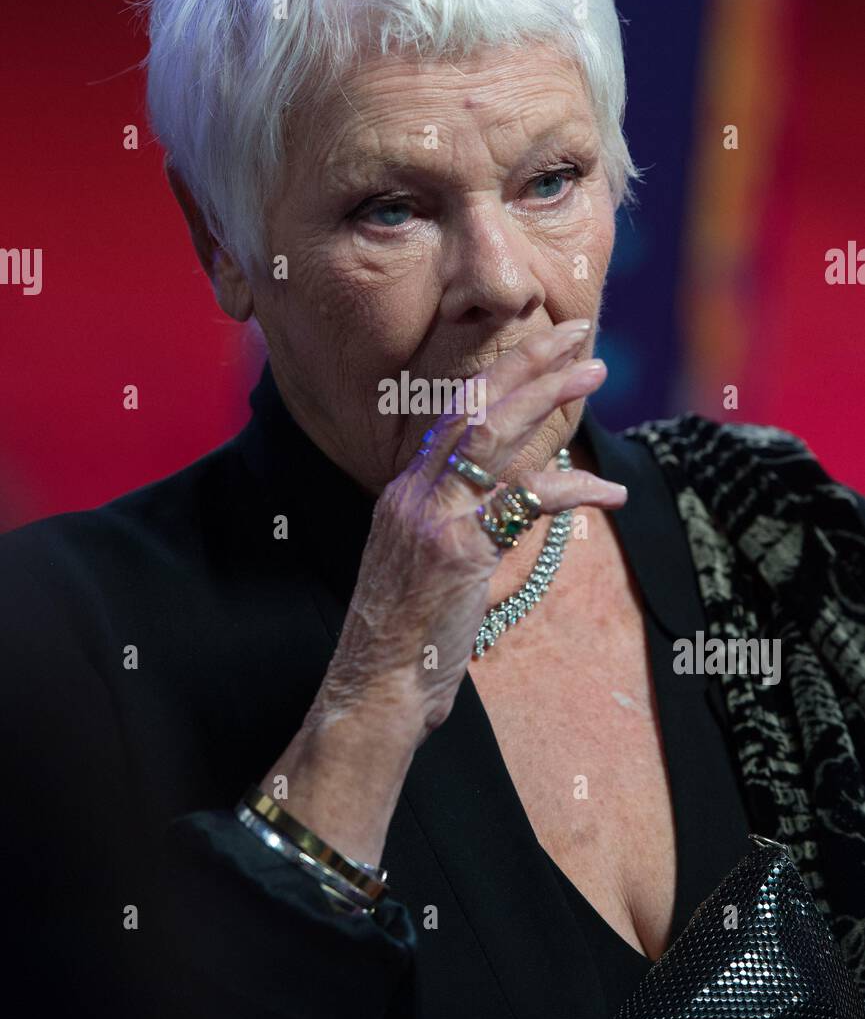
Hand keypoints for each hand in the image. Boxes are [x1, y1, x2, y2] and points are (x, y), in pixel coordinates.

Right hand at [312, 318, 627, 742]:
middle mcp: (413, 493)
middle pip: (474, 406)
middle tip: (575, 333)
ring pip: (494, 435)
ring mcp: (434, 517)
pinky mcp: (458, 549)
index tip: (540, 348)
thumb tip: (503, 507)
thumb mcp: (424, 565)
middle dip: (527, 362)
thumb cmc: (406, 636)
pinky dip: (573, 492)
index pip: (453, 414)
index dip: (500, 376)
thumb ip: (457, 525)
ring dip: (548, 395)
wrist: (377, 685)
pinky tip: (611, 493)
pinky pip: (523, 502)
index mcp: (405, 493)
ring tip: (594, 369)